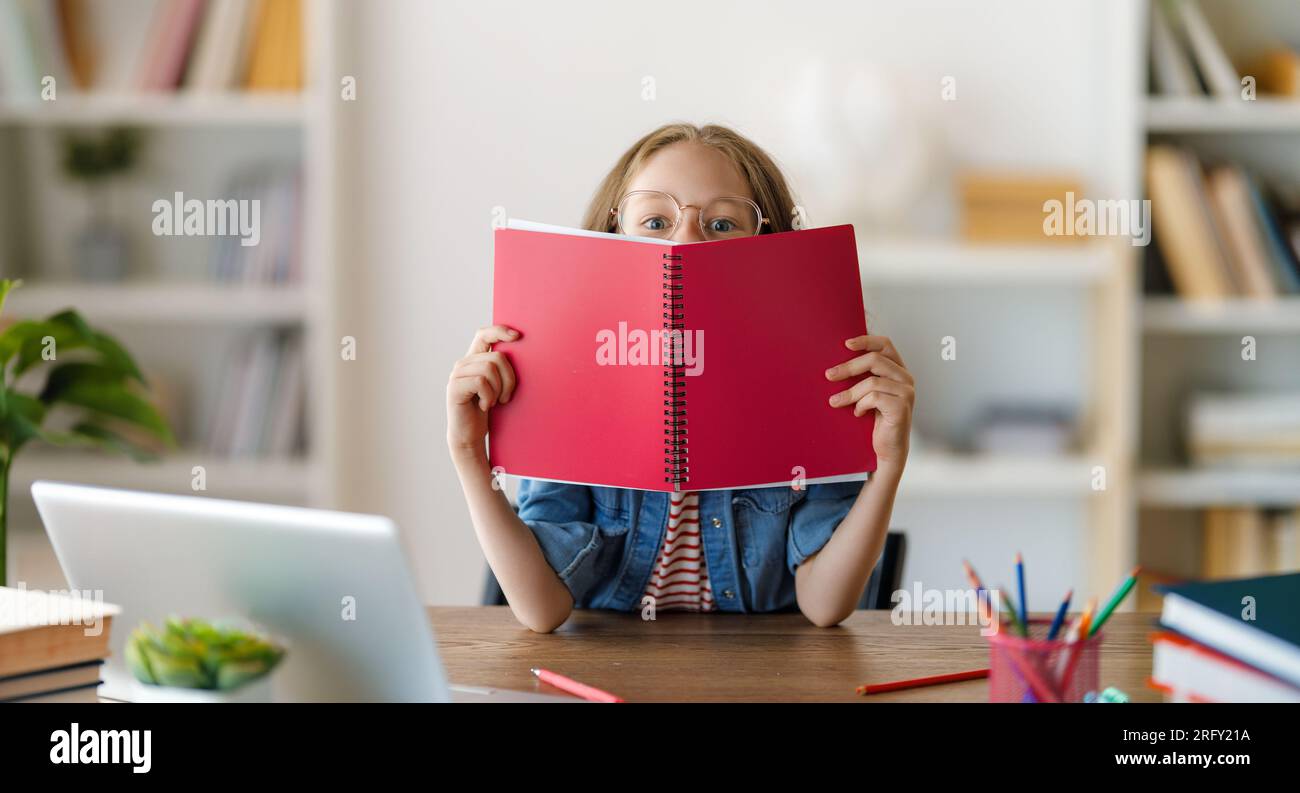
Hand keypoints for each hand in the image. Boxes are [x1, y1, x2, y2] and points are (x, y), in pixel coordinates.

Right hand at [447, 324, 519, 460]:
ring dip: (499, 389)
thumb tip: (519, 348)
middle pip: (497, 357)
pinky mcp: (454, 388)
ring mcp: (456, 375)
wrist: (470, 435)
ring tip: (495, 402)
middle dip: (509, 378)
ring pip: (490, 369)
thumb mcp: (498, 386)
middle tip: (506, 397)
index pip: (484, 334)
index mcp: (474, 360)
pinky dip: (489, 397)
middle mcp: (463, 364)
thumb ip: (501, 368)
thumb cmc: (487, 411)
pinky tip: (485, 406)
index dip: (500, 331)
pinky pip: (481, 382)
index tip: (518, 337)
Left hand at [825, 335, 913, 469]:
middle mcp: (906, 378)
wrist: (887, 449)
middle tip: (829, 375)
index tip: (846, 344)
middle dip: (848, 367)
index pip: (885, 345)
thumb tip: (836, 364)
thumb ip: (863, 376)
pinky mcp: (902, 407)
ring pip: (871, 382)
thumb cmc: (875, 419)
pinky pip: (874, 398)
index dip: (866, 341)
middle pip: (874, 360)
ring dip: (850, 393)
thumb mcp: (868, 393)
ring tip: (836, 402)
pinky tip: (857, 413)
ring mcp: (906, 392)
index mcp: (898, 370)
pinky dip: (860, 405)